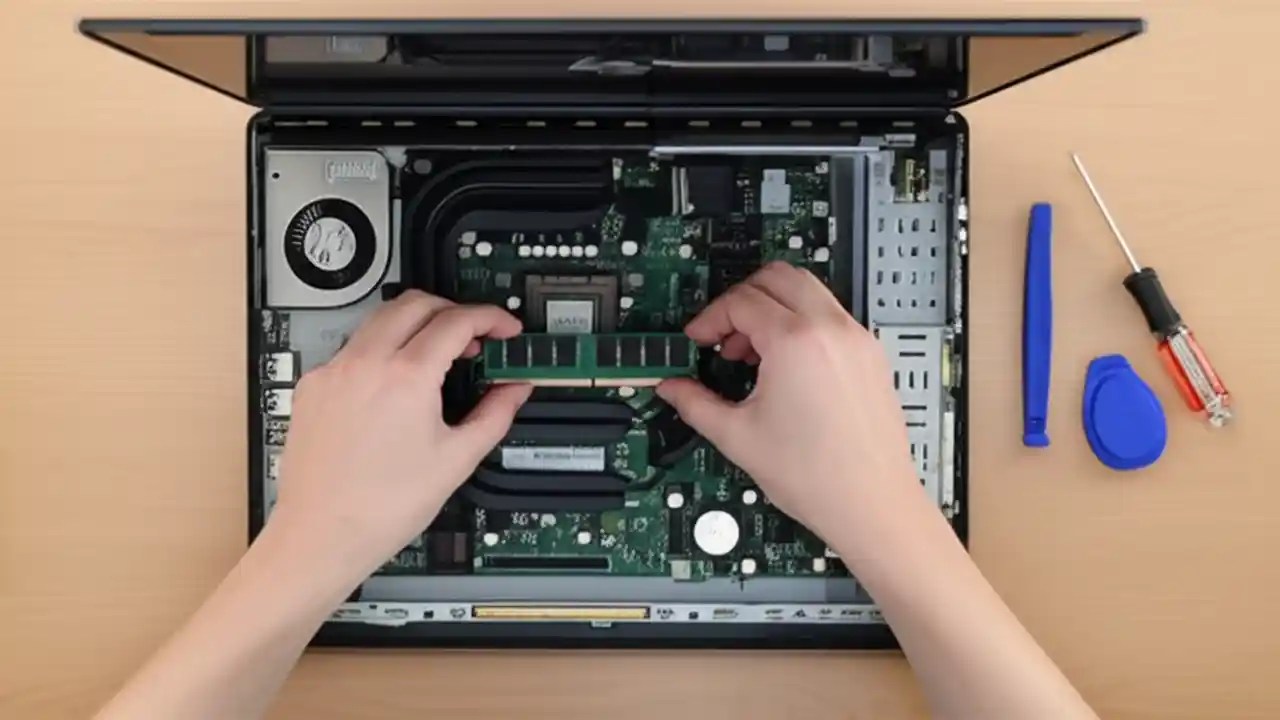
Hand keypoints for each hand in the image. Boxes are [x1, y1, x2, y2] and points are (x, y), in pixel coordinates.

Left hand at [271, 291, 531, 580]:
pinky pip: (353, 348)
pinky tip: (396, 383)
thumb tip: (513, 391)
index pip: (456, 321)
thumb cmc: (381, 508)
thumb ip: (493, 415)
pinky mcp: (312, 387)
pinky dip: (382, 350)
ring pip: (379, 319)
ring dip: (415, 324)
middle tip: (475, 337)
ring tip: (438, 358)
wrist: (321, 536)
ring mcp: (333, 372)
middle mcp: (364, 364)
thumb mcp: (455, 460)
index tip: (504, 329)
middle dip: (452, 311)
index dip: (490, 318)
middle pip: (415, 303)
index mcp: (405, 378)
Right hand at [657, 262, 918, 543]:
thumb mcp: (738, 437)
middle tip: (723, 335)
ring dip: (773, 307)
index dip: (710, 318)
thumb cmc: (816, 477)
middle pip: (778, 276)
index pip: (742, 300)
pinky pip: (830, 316)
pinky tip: (784, 366)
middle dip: (742, 298)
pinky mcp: (870, 355)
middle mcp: (832, 330)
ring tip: (752, 354)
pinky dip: (802, 323)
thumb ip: (696, 403)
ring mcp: (857, 339)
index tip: (699, 341)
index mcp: (796, 342)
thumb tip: (672, 388)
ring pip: (808, 290)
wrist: (871, 504)